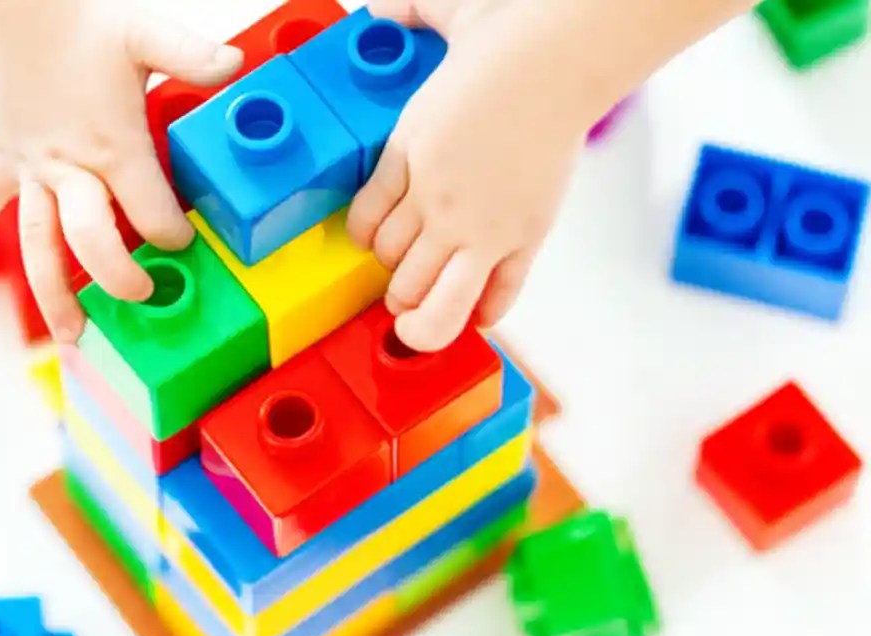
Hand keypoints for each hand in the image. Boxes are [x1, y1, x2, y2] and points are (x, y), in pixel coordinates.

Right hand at [0, 0, 242, 341]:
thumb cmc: (79, 18)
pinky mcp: (6, 156)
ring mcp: (34, 168)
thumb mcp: (144, 33)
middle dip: (118, 278)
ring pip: (39, 244)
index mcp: (113, 148)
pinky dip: (12, 213)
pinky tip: (20, 230)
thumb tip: (236, 66)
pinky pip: (6, 196)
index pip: (149, 213)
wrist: (9, 1)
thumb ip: (192, 56)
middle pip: (91, 243)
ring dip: (52, 293)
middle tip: (141, 295)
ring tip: (69, 333)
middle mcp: (71, 168)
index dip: (171, 234)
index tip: (182, 245)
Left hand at [348, 0, 588, 351]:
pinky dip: (482, 315)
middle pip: (393, 270)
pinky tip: (476, 318)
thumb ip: (408, 18)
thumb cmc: (507, 38)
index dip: (365, 240)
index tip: (375, 240)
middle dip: (392, 283)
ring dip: (421, 313)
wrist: (559, 56)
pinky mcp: (524, 236)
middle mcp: (434, 200)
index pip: (362, 226)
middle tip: (401, 282)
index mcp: (406, 153)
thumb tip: (381, 9)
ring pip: (429, 301)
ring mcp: (478, 225)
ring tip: (420, 318)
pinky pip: (496, 296)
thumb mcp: (443, 22)